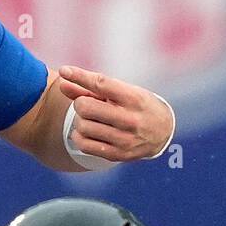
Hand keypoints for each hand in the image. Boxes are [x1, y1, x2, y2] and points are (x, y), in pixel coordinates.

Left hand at [58, 65, 175, 161]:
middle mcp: (130, 119)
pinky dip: (79, 137)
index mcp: (133, 98)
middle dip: (80, 103)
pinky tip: (86, 132)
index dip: (79, 76)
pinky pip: (84, 145)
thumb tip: (62, 81)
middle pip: (85, 107)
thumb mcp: (120, 92)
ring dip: (80, 121)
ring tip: (90, 119)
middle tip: (88, 105)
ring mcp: (125, 139)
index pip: (101, 84)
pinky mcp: (118, 154)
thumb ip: (90, 87)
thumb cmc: (135, 105)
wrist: (162, 132)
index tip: (64, 70)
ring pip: (82, 126)